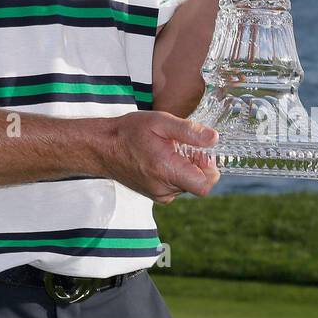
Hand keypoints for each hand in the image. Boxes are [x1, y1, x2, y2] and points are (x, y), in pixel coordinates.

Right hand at [103, 112, 220, 203]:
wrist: (103, 147)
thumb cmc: (130, 132)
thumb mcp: (160, 122)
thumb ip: (189, 131)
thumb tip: (214, 138)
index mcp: (166, 171)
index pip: (205, 184)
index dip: (209, 168)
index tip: (200, 151)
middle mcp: (164, 189)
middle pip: (198, 182)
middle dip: (196, 164)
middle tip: (179, 144)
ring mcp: (159, 195)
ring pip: (187, 184)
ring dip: (185, 168)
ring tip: (167, 150)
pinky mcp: (156, 195)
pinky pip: (176, 186)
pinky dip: (175, 173)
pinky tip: (161, 158)